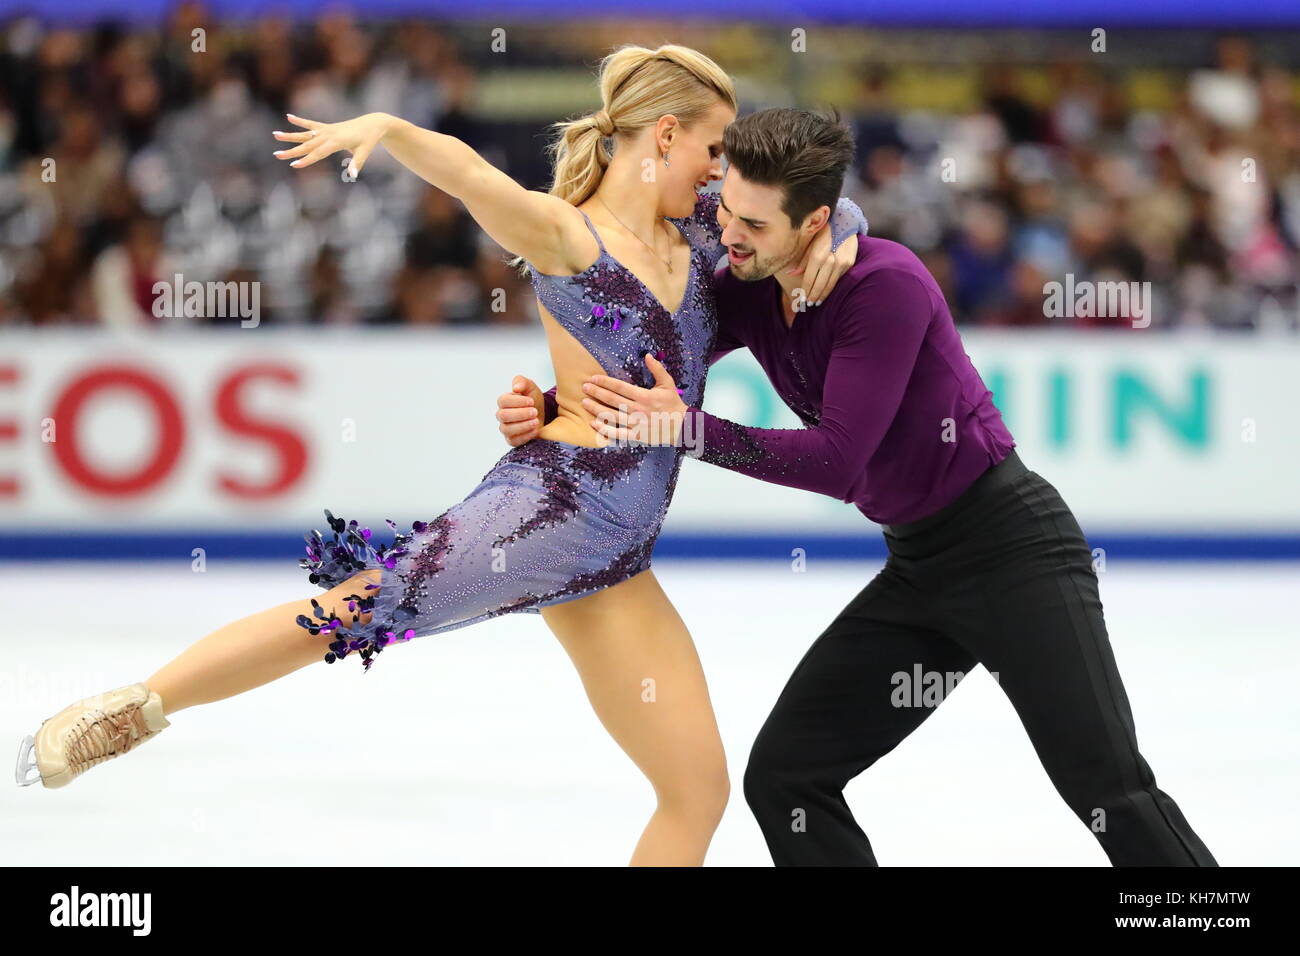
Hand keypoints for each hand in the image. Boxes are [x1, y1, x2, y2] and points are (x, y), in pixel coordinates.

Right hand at [272, 112, 393, 177]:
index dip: (306, 160)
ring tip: (275, 135)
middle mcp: (329, 134)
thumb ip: (357, 163)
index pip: (318, 153)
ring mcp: (326, 130)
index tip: (294, 165)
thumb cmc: (369, 140)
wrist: (372, 123)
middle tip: (277, 155)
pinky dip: (300, 121)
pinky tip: (288, 117)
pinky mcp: (327, 127)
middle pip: (307, 145)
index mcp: (336, 141)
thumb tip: (353, 175)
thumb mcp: (365, 152)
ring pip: (305, 134)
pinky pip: (311, 124)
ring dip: (290, 135)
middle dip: (292, 151)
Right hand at [497, 376, 543, 446]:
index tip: (531, 401)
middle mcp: (502, 415)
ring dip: (523, 425)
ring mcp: (505, 428)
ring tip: (536, 421)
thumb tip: (516, 387)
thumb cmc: (533, 401)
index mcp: (504, 401)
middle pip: (504, 415)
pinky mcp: (512, 440)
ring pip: (507, 429)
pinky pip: (514, 441)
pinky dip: (526, 436)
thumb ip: (523, 382)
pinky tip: (535, 430)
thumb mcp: (531, 388)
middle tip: (535, 411)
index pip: (503, 401)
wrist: (543, 415)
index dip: (517, 401)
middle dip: (521, 414)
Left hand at [582, 354, 686, 444]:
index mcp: (644, 396)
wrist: (682, 427)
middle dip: (596, 393)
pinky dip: (605, 430)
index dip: (605, 382)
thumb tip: (648, 355)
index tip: (593, 378)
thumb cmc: (673, 404)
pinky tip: (594, 424)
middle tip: (584, 388)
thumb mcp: (667, 384)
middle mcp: (638, 410)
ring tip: (584, 403)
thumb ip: (657, 369)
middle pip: (612, 400)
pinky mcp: (636, 437)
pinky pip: (617, 434)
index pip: (620, 387)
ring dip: (596, 409)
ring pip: (612, 416)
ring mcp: (636, 424)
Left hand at [786, 226, 857, 306]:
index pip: (809, 279)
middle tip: (808, 304)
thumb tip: (791, 273)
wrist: (845, 220)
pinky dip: (832, 286)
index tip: (801, 299)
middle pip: (820, 284)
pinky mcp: (849, 262)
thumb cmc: (822, 231)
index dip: (805, 291)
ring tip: (817, 302)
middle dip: (813, 296)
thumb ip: (802, 258)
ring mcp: (842, 262)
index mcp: (818, 254)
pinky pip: (838, 278)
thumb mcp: (810, 241)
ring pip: (831, 284)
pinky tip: (827, 291)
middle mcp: (831, 259)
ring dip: (823, 294)